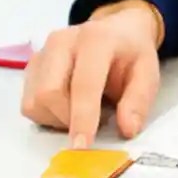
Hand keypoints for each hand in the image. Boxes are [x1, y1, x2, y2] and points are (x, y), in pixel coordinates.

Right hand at [21, 0, 163, 148]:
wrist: (116, 30)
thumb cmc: (131, 54)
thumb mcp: (148, 73)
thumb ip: (138, 101)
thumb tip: (127, 129)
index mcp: (95, 40)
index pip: (83, 84)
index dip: (82, 118)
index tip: (81, 147)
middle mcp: (61, 42)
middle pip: (48, 93)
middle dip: (67, 120)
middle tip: (92, 122)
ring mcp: (42, 52)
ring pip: (35, 102)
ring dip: (57, 119)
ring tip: (80, 110)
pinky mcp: (31, 66)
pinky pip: (29, 103)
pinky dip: (47, 115)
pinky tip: (66, 105)